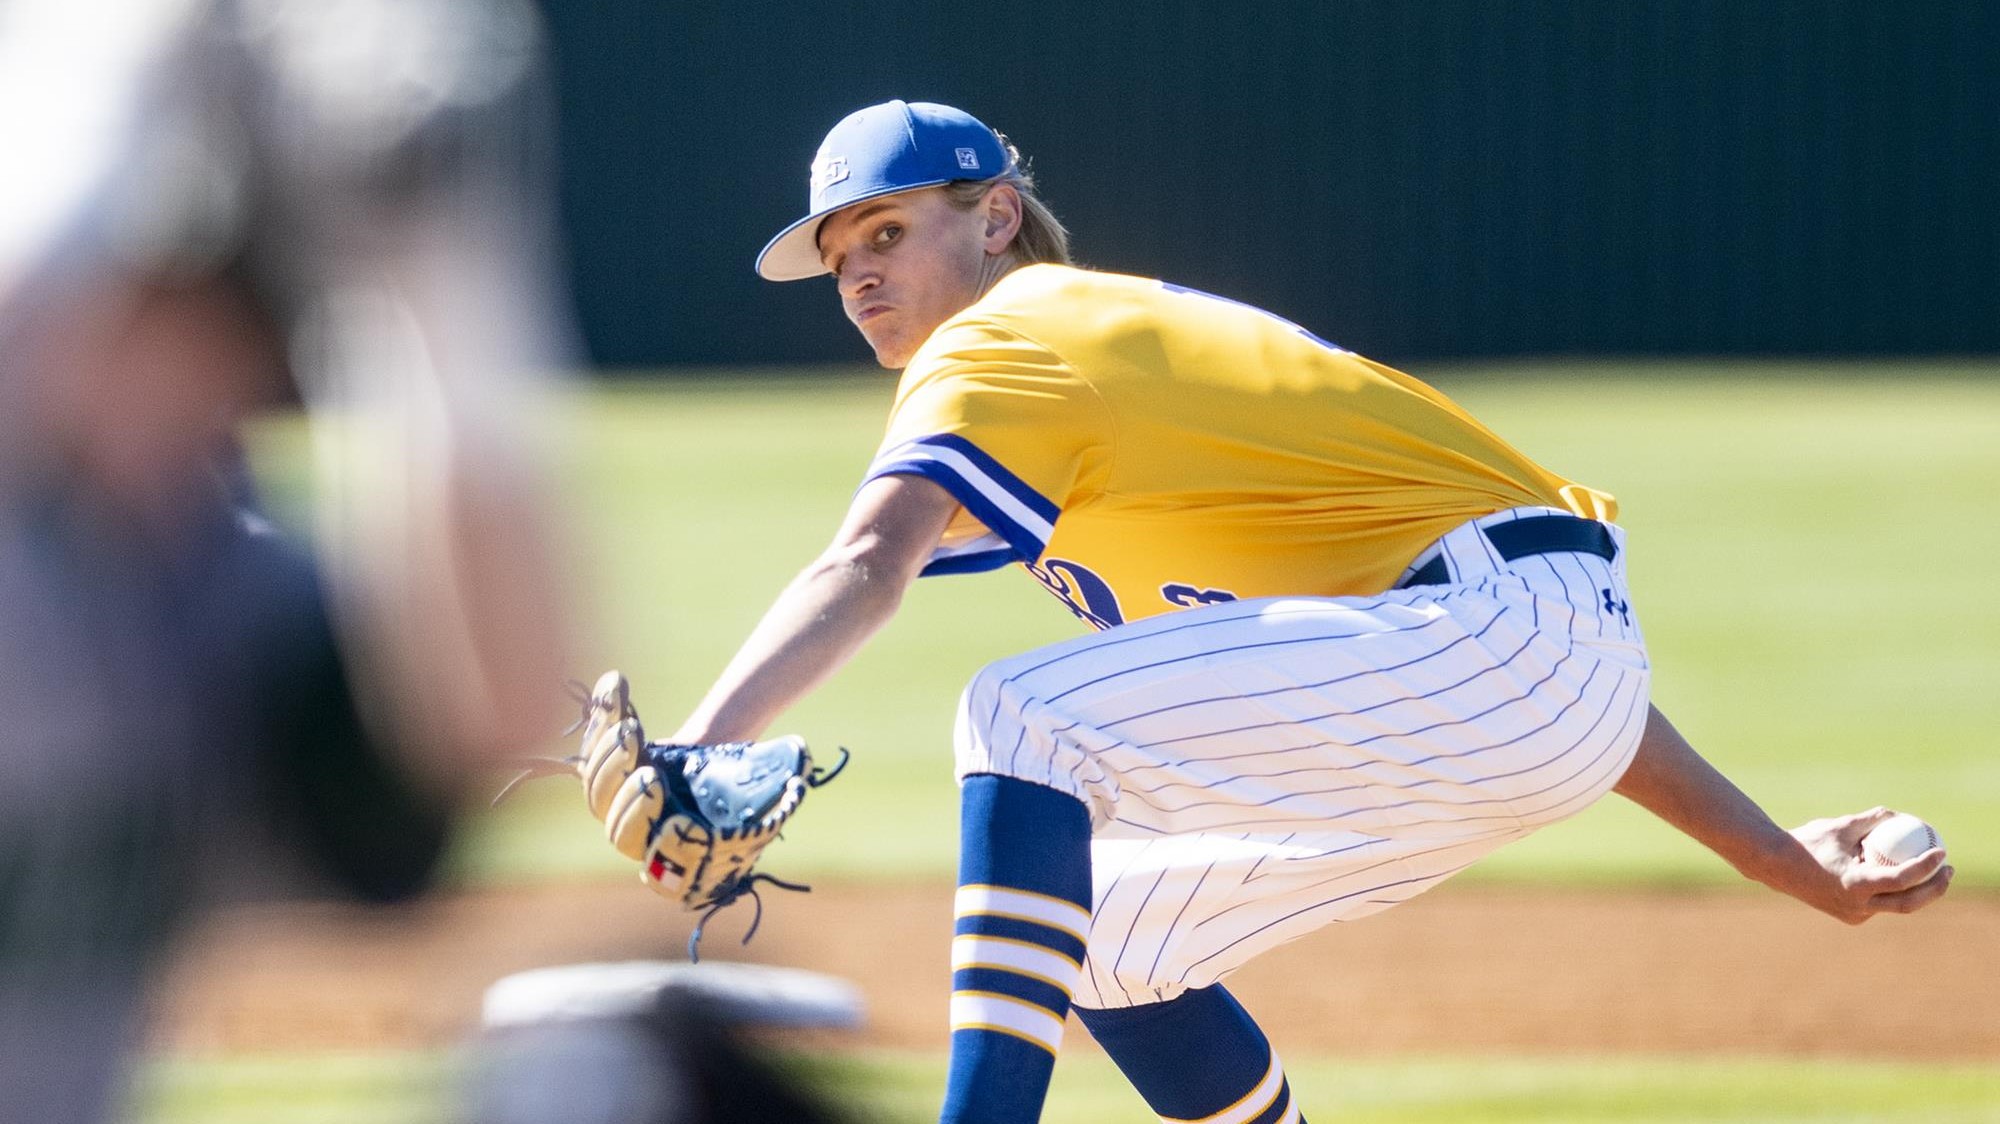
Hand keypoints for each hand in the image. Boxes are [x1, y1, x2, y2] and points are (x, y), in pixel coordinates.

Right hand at [1786, 807, 1952, 923]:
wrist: (1776, 867)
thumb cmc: (1807, 842)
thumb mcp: (1840, 826)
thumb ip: (1870, 821)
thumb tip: (1898, 816)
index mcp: (1855, 885)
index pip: (1902, 879)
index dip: (1927, 867)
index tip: (1941, 851)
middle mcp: (1857, 906)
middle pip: (1908, 902)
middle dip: (1935, 888)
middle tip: (1948, 869)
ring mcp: (1855, 914)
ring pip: (1897, 906)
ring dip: (1919, 891)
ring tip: (1935, 873)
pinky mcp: (1851, 916)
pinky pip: (1882, 904)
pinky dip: (1896, 891)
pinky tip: (1905, 874)